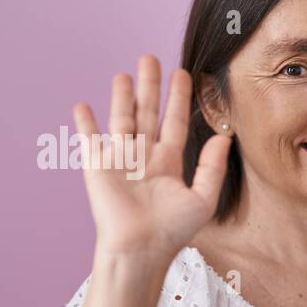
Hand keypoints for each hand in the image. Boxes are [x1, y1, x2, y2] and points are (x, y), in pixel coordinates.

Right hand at [72, 54, 231, 262]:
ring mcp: (120, 159)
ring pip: (121, 119)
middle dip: (150, 86)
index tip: (183, 73)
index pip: (175, 122)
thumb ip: (213, 167)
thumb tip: (225, 137)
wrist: (140, 248)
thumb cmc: (172, 230)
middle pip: (147, 113)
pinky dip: (84, 123)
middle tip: (151, 58)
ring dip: (122, 97)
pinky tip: (82, 105)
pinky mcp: (97, 166)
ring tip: (124, 74)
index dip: (179, 98)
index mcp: (168, 163)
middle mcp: (144, 157)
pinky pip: (89, 139)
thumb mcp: (202, 198)